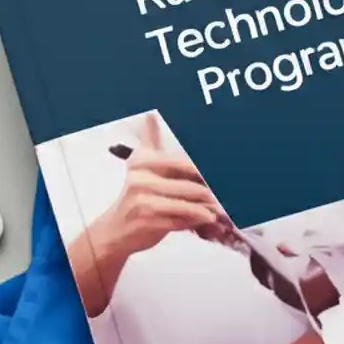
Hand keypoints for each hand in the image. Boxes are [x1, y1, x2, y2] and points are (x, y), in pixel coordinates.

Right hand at [67, 113, 223, 315]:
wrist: (115, 229)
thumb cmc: (136, 196)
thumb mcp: (141, 165)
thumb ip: (149, 140)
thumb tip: (150, 114)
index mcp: (141, 161)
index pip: (183, 163)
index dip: (204, 172)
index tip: (222, 175)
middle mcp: (139, 178)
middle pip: (189, 184)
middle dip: (211, 192)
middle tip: (228, 196)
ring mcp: (142, 200)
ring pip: (188, 203)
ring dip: (209, 208)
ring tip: (222, 210)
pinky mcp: (147, 220)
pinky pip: (181, 219)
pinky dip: (197, 221)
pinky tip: (208, 220)